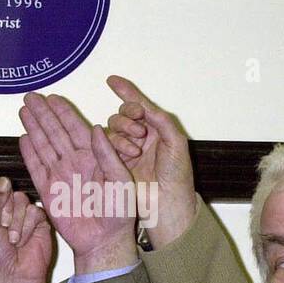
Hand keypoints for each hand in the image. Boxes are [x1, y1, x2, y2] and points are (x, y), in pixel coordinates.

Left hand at [0, 177, 53, 282]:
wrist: (13, 276)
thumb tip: (4, 181)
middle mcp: (9, 208)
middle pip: (9, 191)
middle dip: (5, 210)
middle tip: (3, 228)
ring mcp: (24, 214)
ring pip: (21, 199)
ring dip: (16, 221)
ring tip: (13, 240)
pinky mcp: (39, 221)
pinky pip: (34, 211)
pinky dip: (27, 226)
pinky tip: (23, 241)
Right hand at [19, 92, 137, 275]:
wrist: (105, 241)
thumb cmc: (119, 213)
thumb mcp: (121, 180)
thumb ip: (108, 154)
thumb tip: (95, 128)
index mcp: (95, 157)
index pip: (76, 128)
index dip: (64, 112)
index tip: (53, 97)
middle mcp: (75, 163)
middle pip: (56, 132)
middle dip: (44, 114)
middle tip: (31, 96)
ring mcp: (61, 175)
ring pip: (44, 145)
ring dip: (34, 127)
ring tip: (24, 110)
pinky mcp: (48, 191)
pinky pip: (37, 167)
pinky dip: (29, 153)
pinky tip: (23, 137)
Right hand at [103, 76, 196, 247]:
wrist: (168, 202)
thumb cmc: (177, 175)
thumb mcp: (175, 141)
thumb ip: (160, 119)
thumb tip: (142, 105)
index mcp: (156, 129)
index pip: (138, 105)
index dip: (125, 92)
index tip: (111, 80)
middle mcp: (139, 137)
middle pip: (122, 115)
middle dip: (127, 117)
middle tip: (139, 130)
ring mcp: (126, 150)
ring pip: (112, 129)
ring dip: (123, 133)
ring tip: (135, 149)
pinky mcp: (114, 163)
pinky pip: (106, 145)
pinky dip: (115, 145)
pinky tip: (127, 152)